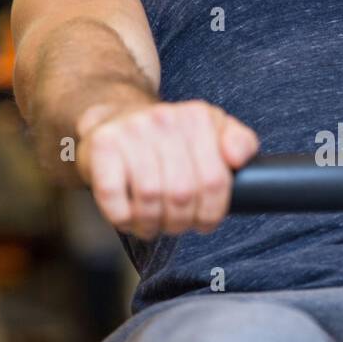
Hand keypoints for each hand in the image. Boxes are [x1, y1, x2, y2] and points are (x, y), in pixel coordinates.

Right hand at [75, 98, 259, 237]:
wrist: (116, 118)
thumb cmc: (169, 137)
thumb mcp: (213, 131)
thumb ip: (241, 142)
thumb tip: (237, 159)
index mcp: (198, 117)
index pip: (215, 182)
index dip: (211, 213)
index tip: (203, 220)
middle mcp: (164, 119)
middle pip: (183, 195)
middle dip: (181, 221)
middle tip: (175, 224)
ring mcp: (131, 132)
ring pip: (150, 198)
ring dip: (151, 223)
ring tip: (152, 223)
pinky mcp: (102, 147)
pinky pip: (114, 198)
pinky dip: (123, 218)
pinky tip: (128, 216)